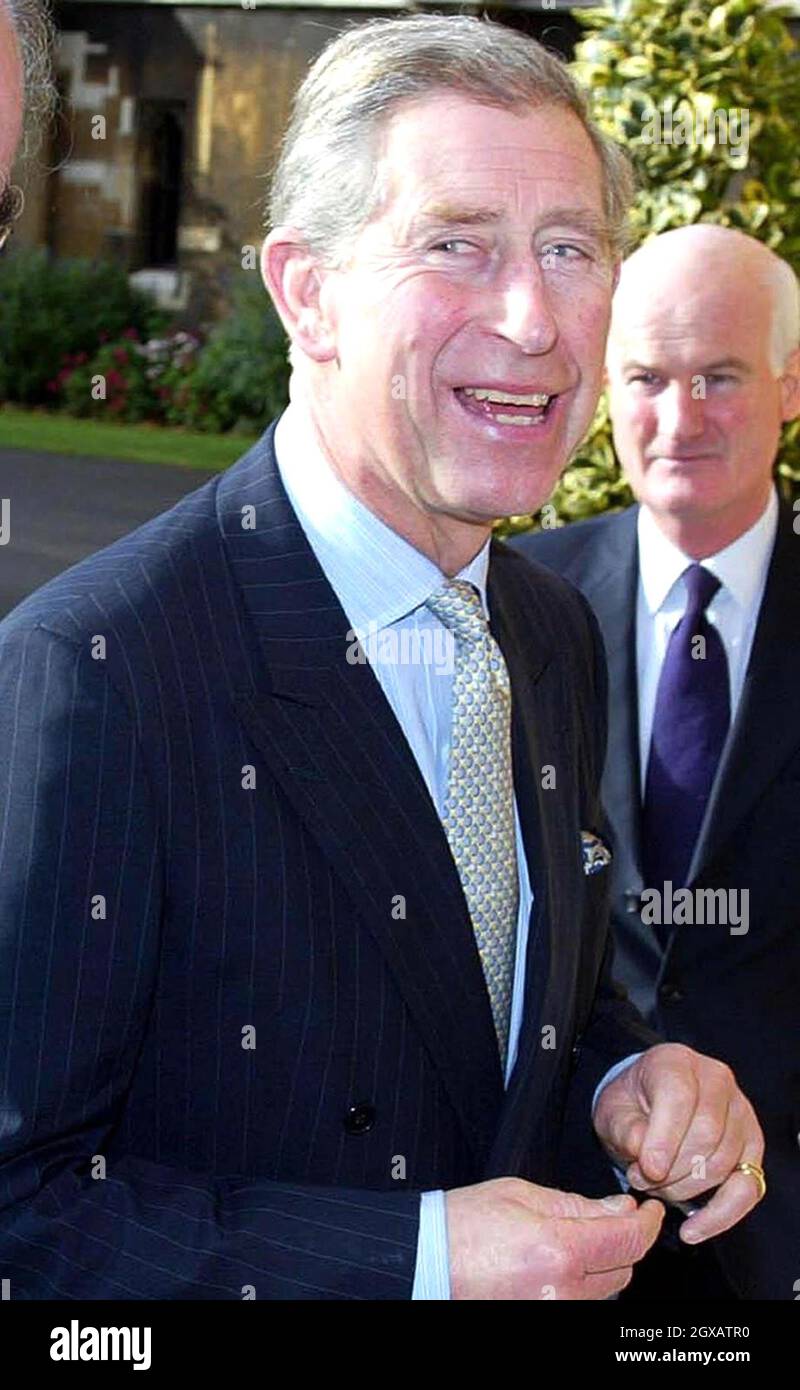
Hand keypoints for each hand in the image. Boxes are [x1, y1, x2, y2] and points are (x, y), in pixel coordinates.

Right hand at [445, 1177, 663, 1298]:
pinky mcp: (545, 1320)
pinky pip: (582, 1303)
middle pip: (624, 1271)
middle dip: (626, 1241)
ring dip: (606, 1265)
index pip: (629, 1241)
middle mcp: (562, 1291)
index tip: (649, 1209)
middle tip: (615, 1216)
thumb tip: (619, 1208)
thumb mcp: (522, 1194)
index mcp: (558, 1250)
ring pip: (606, 1292)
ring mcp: (554, 1313)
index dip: (647, 1222)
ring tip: (582, 1238)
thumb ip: (578, 1204)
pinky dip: (584, 1284)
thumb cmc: (465, 1224)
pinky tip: (565, 1262)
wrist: (427, 1261)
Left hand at [593, 1042, 764, 1244]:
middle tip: (641, 1180)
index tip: (648, 1169)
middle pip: (706, 1133)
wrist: (645, 1108)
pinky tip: (694, 1229)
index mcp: (676, 1061)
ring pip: (723, 1162)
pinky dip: (721, 1214)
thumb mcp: (612, 1111)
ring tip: (656, 1188)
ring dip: (686, 1189)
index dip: (664, 1136)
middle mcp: (716, 1080)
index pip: (679, 1096)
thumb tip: (645, 1156)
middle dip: (671, 1169)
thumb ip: (625, 1129)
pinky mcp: (751, 1146)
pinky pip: (747, 1188)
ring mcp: (740, 1112)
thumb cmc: (629, 1106)